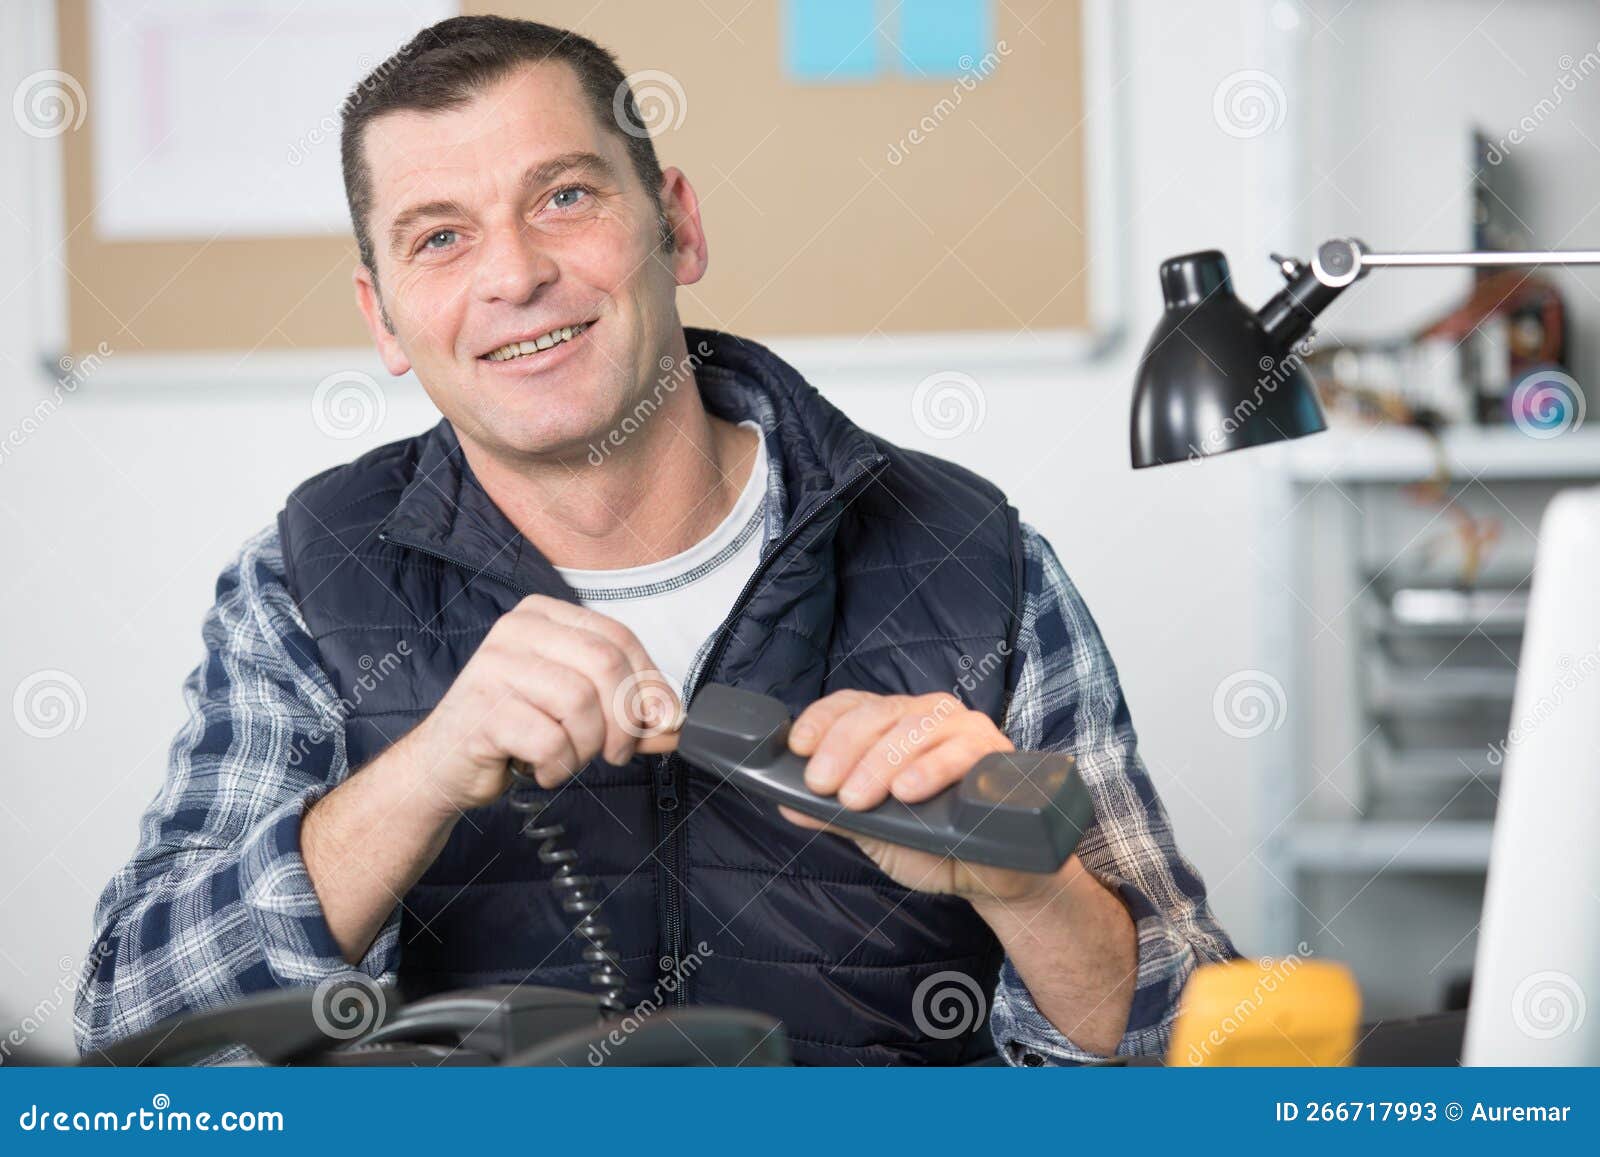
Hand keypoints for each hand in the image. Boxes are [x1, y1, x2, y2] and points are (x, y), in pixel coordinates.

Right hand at [402, 594, 679, 813]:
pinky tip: (542, 768)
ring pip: (580, 703)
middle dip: (623, 719)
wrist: (443, 766)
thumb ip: (627, 712)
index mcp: (543, 615)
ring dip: (586, 747)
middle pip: (605, 664)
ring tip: (566, 758)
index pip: (619, 637)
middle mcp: (517, 629)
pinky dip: (558, 766)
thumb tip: (676, 722)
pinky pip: (551, 740)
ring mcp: (494, 665)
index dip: (650, 683)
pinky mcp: (483, 708)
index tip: (658, 721)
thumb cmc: (513, 730)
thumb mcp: (577, 712)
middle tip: (615, 753)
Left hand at [780, 689, 1060, 903]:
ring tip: (856, 798)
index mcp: (895, 725)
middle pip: (880, 714)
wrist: (999, 877)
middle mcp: (929, 717)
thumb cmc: (936, 846)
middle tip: (821, 786)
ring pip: (916, 729)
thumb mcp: (877, 832)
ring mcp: (966, 730)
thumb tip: (786, 802)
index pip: (853, 704)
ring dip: (880, 762)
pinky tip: (907, 790)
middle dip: (844, 749)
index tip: (798, 748)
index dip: (822, 720)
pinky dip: (931, 769)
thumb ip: (836, 816)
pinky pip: (962, 752)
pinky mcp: (998, 755)